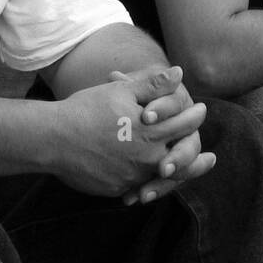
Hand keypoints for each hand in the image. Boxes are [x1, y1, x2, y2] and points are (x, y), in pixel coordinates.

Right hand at [51, 66, 210, 198]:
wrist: (53, 139)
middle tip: (210, 158)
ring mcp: (132, 176)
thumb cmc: (85, 109)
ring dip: (175, 175)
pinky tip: (151, 183)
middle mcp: (146, 158)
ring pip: (161, 178)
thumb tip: (179, 73)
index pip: (183, 124)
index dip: (194, 116)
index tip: (201, 111)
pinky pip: (138, 188)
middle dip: (196, 156)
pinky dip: (147, 185)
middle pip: (181, 158)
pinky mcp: (117, 188)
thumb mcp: (120, 91)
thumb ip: (152, 85)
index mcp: (150, 132)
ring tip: (182, 173)